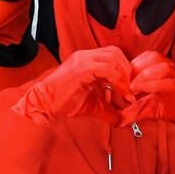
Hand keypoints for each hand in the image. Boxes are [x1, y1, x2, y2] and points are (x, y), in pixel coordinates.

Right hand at [12, 46, 131, 126]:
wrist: (43, 103)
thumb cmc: (64, 102)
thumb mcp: (93, 106)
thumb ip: (109, 110)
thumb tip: (122, 120)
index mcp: (88, 59)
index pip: (114, 55)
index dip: (126, 71)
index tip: (130, 90)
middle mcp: (85, 56)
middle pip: (116, 53)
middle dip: (128, 72)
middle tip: (130, 91)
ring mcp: (82, 60)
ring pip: (113, 58)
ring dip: (124, 77)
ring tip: (126, 95)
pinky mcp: (81, 69)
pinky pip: (107, 70)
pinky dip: (118, 82)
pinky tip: (120, 95)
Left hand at [122, 50, 174, 159]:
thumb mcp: (150, 108)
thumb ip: (133, 110)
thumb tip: (115, 121)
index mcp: (166, 67)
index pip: (146, 56)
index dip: (131, 65)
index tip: (120, 78)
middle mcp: (174, 67)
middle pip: (152, 56)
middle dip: (134, 68)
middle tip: (123, 83)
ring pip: (161, 66)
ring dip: (142, 75)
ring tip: (131, 88)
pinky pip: (167, 82)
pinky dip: (151, 85)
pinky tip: (139, 91)